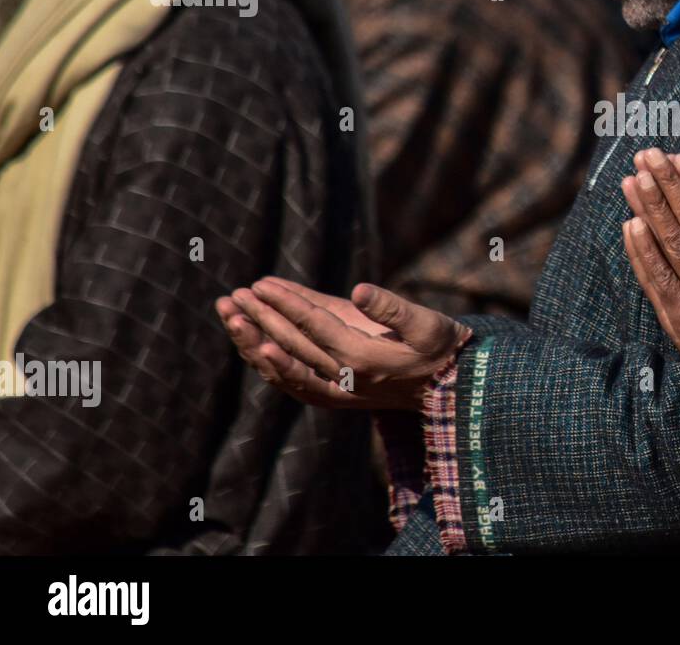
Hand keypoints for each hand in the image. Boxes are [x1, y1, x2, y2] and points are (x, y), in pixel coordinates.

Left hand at [215, 276, 466, 411]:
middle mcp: (344, 380)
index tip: (261, 284)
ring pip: (283, 368)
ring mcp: (335, 392)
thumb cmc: (440, 348)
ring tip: (230, 314)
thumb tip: (359, 289)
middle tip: (233, 296)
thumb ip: (393, 308)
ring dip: (252, 342)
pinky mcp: (332, 396)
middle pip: (292, 347)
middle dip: (260, 318)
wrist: (449, 389)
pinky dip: (266, 363)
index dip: (287, 304)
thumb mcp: (428, 323)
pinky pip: (291, 381)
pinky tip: (247, 340)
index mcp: (365, 360)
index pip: (316, 327)